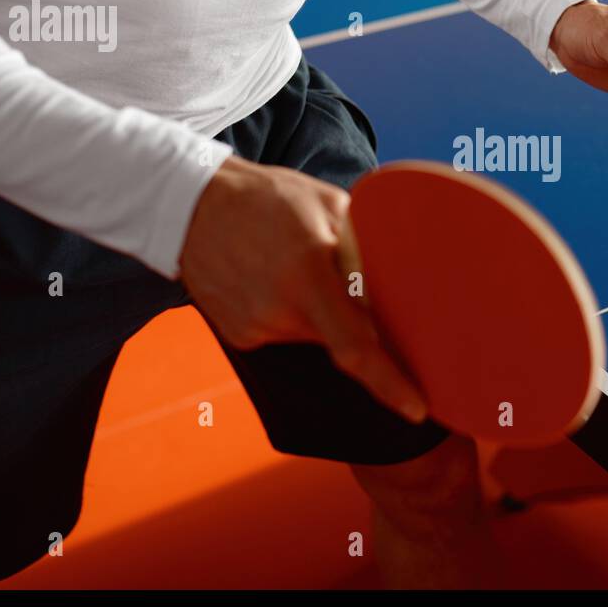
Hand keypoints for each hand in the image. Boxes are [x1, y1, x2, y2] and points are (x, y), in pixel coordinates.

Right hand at [179, 156, 426, 422]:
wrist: (191, 205)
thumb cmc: (269, 198)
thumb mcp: (330, 205)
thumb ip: (367, 247)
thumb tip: (404, 284)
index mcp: (308, 274)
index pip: (356, 347)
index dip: (390, 383)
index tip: (417, 408)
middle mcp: (278, 310)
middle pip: (342, 336)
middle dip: (357, 318)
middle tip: (344, 276)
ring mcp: (255, 328)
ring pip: (313, 334)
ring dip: (320, 310)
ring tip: (295, 264)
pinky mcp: (240, 336)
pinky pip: (285, 332)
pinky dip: (291, 312)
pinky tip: (272, 277)